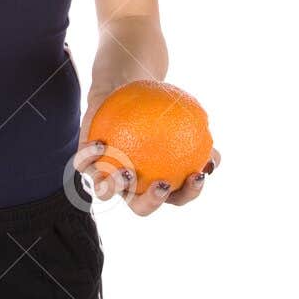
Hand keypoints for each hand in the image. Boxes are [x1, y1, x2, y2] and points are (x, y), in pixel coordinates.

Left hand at [74, 92, 220, 216]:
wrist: (124, 90)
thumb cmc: (159, 110)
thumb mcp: (184, 122)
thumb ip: (201, 142)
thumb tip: (214, 159)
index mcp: (156, 185)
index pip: (176, 198)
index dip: (188, 194)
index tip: (196, 175)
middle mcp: (131, 187)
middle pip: (140, 208)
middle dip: (150, 202)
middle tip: (161, 183)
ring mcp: (107, 176)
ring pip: (106, 192)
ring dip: (116, 187)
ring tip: (128, 171)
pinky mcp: (85, 160)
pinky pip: (84, 163)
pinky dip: (91, 157)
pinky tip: (101, 143)